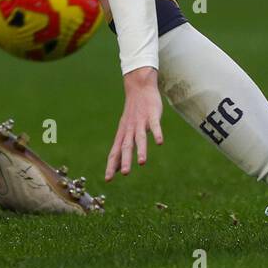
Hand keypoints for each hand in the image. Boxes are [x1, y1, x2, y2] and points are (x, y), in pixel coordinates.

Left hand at [105, 66, 163, 180]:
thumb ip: (122, 147)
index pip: (115, 152)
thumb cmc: (133, 113)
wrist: (139, 87)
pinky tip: (160, 142)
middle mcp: (130, 129)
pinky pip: (155, 125)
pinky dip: (157, 133)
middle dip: (125, 160)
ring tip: (142, 162)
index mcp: (122, 134)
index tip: (108, 179)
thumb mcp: (125, 130)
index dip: (111, 165)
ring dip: (141, 149)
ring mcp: (141, 121)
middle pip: (126, 146)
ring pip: (140, 137)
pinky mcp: (152, 115)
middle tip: (124, 174)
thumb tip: (117, 167)